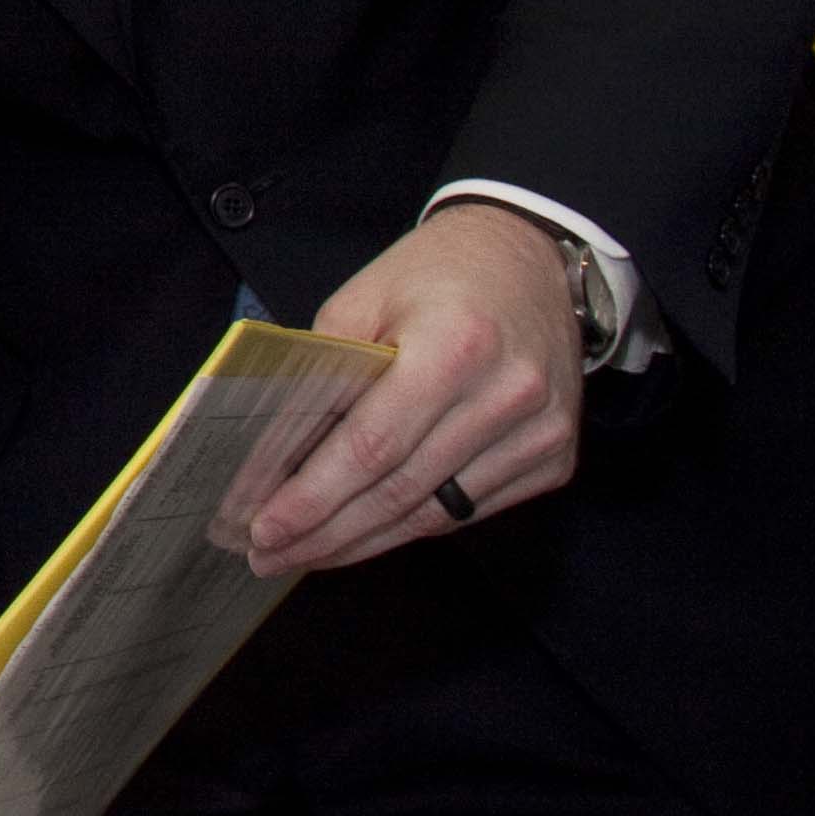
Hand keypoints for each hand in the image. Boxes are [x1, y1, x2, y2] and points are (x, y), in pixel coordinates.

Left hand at [242, 201, 582, 578]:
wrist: (531, 259)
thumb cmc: (435, 275)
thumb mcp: (362, 300)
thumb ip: (321, 375)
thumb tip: (273, 457)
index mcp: (456, 344)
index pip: (369, 445)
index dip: (312, 496)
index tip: (260, 527)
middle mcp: (508, 394)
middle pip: (399, 491)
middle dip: (324, 532)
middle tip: (266, 556)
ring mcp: (541, 432)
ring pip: (434, 514)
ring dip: (362, 541)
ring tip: (304, 554)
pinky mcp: (554, 457)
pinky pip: (468, 510)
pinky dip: (411, 525)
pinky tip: (365, 533)